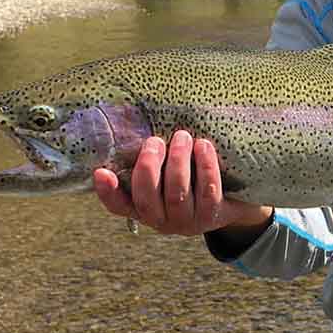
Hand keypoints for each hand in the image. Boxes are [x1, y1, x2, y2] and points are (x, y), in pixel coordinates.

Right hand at [92, 130, 272, 238]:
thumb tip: (125, 111)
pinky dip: (205, 166)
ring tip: (182, 136)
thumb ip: (150, 152)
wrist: (231, 198)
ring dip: (178, 162)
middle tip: (155, 141)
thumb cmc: (190, 174)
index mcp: (142, 207)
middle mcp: (161, 220)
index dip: (107, 192)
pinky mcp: (213, 216)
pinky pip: (208, 192)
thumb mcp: (166, 167)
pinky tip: (203, 145)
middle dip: (149, 167)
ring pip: (177, 194)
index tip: (101, 171)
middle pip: (147, 199)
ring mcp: (187, 221)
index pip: (117, 205)